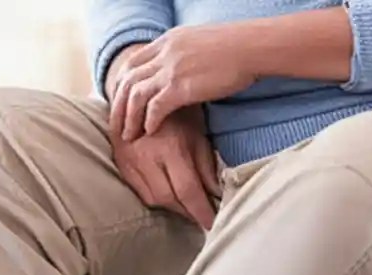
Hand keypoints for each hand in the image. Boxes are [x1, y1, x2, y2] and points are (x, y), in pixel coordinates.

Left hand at [111, 24, 257, 139]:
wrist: (255, 46)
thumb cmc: (238, 47)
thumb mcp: (201, 43)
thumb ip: (183, 55)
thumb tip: (179, 70)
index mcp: (167, 41)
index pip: (132, 64)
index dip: (122, 86)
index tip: (121, 104)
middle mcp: (164, 53)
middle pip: (127, 81)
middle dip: (118, 106)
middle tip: (117, 126)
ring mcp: (171, 68)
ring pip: (135, 96)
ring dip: (129, 118)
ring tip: (129, 136)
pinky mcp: (181, 86)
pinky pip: (154, 108)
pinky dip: (148, 121)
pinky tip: (150, 132)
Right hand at [111, 105, 219, 230]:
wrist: (141, 93)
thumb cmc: (176, 111)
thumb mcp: (197, 133)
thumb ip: (206, 164)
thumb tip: (217, 194)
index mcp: (169, 148)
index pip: (188, 190)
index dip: (202, 211)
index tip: (214, 224)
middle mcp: (146, 158)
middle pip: (169, 199)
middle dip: (189, 213)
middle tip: (205, 219)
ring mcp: (130, 163)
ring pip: (153, 198)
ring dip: (174, 208)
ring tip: (189, 209)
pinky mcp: (121, 165)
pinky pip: (140, 192)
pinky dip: (157, 199)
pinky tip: (170, 199)